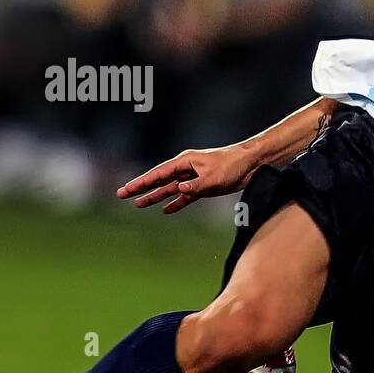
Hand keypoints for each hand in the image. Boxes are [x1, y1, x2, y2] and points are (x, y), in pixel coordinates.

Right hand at [116, 144, 258, 214]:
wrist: (251, 163)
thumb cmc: (232, 164)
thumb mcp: (213, 177)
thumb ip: (195, 185)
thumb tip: (178, 190)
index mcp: (185, 162)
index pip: (158, 174)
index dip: (140, 182)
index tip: (125, 190)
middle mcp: (187, 169)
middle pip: (159, 180)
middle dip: (141, 188)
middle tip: (122, 194)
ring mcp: (194, 177)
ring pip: (170, 189)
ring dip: (155, 197)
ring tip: (139, 204)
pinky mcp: (204, 186)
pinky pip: (186, 196)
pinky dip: (176, 203)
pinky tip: (166, 210)